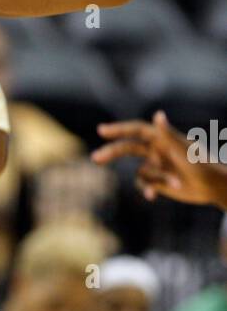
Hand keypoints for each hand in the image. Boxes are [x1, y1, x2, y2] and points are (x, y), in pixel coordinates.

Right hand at [92, 110, 212, 203]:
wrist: (214, 187)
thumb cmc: (203, 164)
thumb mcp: (183, 149)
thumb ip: (167, 133)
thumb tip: (157, 115)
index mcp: (162, 138)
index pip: (136, 130)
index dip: (118, 129)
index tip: (101, 130)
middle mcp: (157, 150)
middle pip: (128, 148)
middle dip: (112, 152)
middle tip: (95, 158)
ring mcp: (157, 165)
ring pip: (140, 172)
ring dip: (152, 180)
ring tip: (174, 183)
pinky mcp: (158, 181)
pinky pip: (144, 184)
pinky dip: (147, 189)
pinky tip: (153, 196)